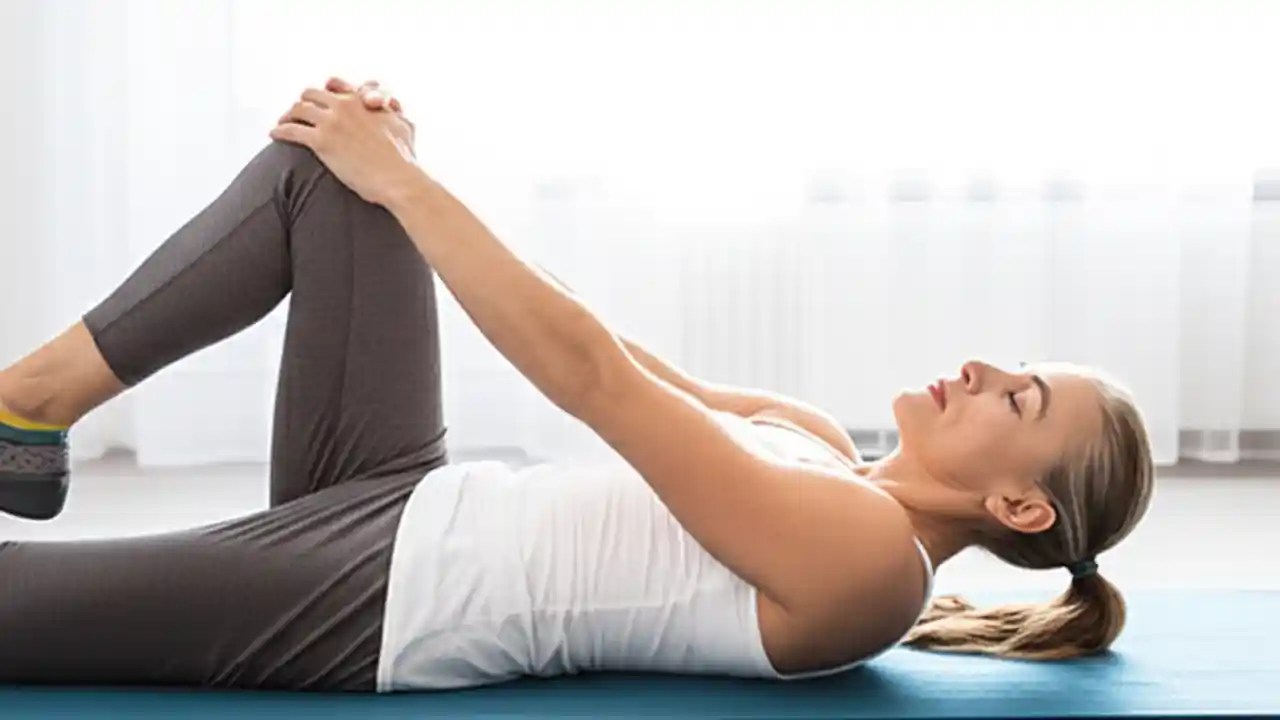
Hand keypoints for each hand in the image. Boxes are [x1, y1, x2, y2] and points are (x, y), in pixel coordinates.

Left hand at [270, 78, 421, 206]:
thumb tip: (394, 108)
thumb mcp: (405, 127)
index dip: (324, 91)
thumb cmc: (405, 158)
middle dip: (302, 103)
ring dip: (287, 115)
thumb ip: (395, 113)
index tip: (317, 99)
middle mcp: (345, 106)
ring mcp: (332, 122)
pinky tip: (274, 135)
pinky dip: (280, 131)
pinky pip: (291, 130)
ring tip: (282, 123)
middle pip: (311, 94)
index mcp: (362, 100)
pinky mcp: (321, 141)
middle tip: (296, 113)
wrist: (398, 180)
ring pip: (298, 109)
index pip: (336, 86)